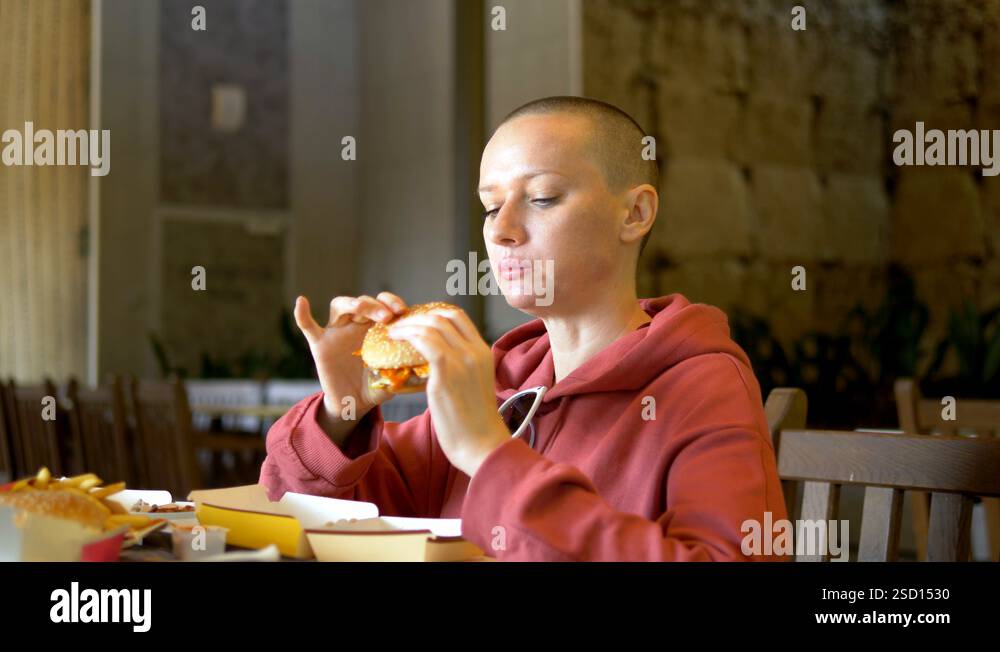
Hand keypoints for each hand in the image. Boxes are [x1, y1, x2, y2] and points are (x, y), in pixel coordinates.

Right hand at [293, 292, 406, 440]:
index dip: (392, 302)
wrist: (352, 404)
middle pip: (363, 302)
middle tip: (389, 316)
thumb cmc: (375, 387)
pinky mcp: (319, 345)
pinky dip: (302, 315)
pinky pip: (307, 326)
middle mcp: (355, 325)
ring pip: (339, 305)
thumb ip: (409, 372)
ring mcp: (336, 332)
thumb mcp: (395, 377)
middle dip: (376, 305)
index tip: (404, 310)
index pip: (382, 304)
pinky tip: (302, 301)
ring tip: (363, 309)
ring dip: (353, 303)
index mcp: (374, 328)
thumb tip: (430, 371)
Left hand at [387, 307, 510, 476]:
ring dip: (407, 325)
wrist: (482, 446)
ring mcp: (462, 361)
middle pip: (443, 316)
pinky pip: (424, 342)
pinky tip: (395, 341)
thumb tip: (435, 363)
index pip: (458, 317)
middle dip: (417, 316)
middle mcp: (475, 351)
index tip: (416, 321)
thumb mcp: (475, 385)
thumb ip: (461, 368)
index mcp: (484, 352)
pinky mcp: (446, 374)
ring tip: (393, 332)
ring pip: (431, 325)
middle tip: (399, 325)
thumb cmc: (475, 424)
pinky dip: (407, 336)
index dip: (433, 313)